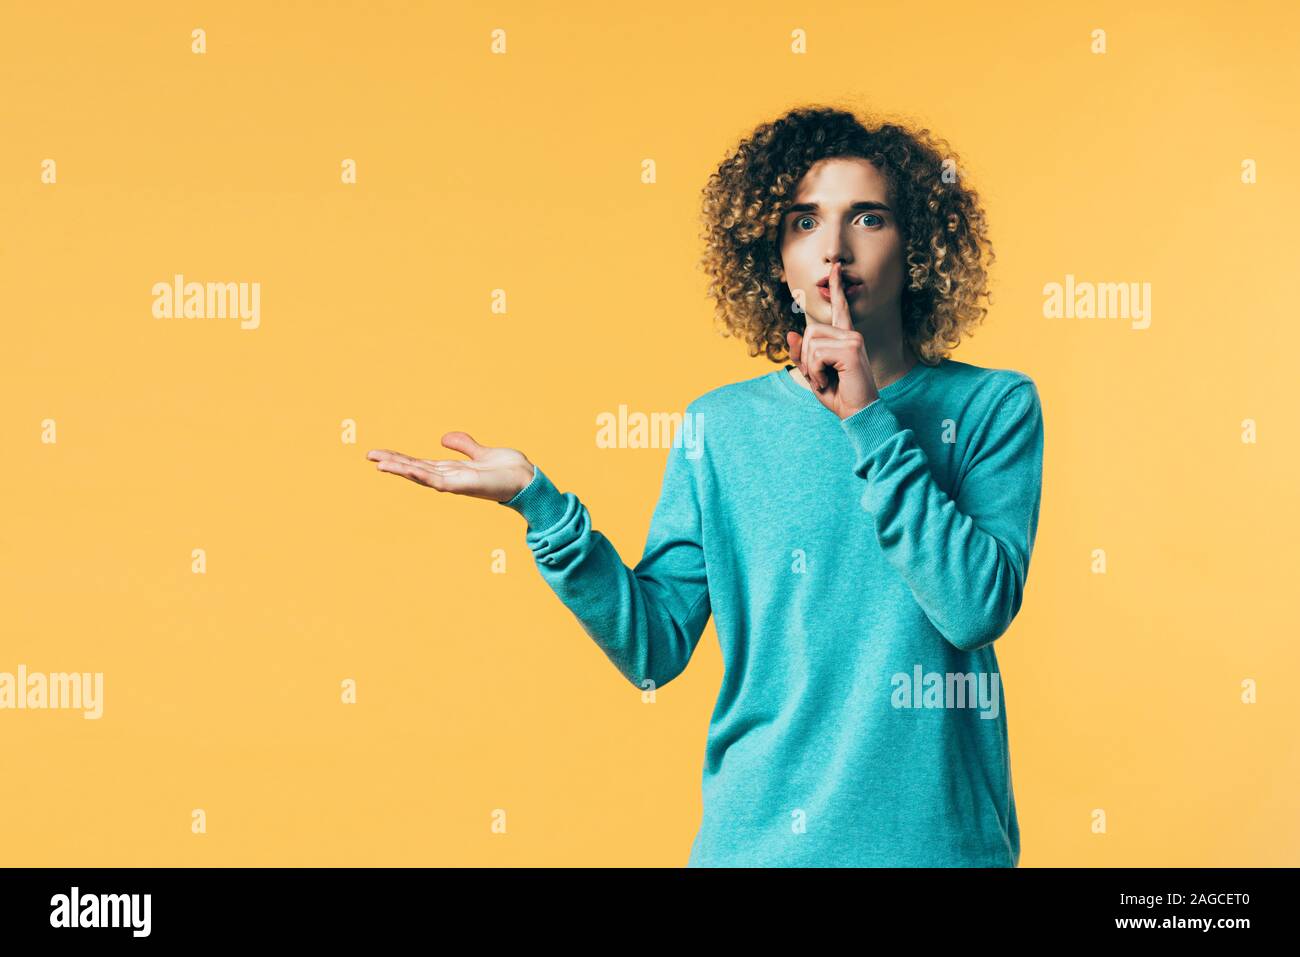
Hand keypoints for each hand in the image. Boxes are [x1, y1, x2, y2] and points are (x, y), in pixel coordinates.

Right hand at [367, 432, 534, 502]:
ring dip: (400, 468)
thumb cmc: (508, 470)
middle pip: (415, 469)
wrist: (527, 480)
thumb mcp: (482, 453)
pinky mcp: (462, 486)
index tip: (380, 454)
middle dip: (392, 462)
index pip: (420, 463)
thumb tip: (443, 438)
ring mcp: (455, 483)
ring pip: (420, 475)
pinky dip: (420, 475)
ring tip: (378, 463)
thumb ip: (464, 446)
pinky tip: (406, 468)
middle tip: (369, 455)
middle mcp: (450, 478)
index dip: (400, 458)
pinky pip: (437, 481)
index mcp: (452, 470)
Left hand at [785, 261, 878, 419]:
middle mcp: (851, 334)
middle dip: (806, 358)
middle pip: (809, 331)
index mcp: (845, 338)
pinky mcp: (851, 348)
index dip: (836, 288)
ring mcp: (853, 339)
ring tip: (825, 380)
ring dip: (810, 367)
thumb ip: (801, 354)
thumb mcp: (813, 374)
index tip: (835, 268)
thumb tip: (790, 332)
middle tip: (819, 377)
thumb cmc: (838, 395)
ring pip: (811, 342)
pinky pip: (816, 353)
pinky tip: (829, 381)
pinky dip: (816, 372)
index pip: (840, 308)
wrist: (857, 413)